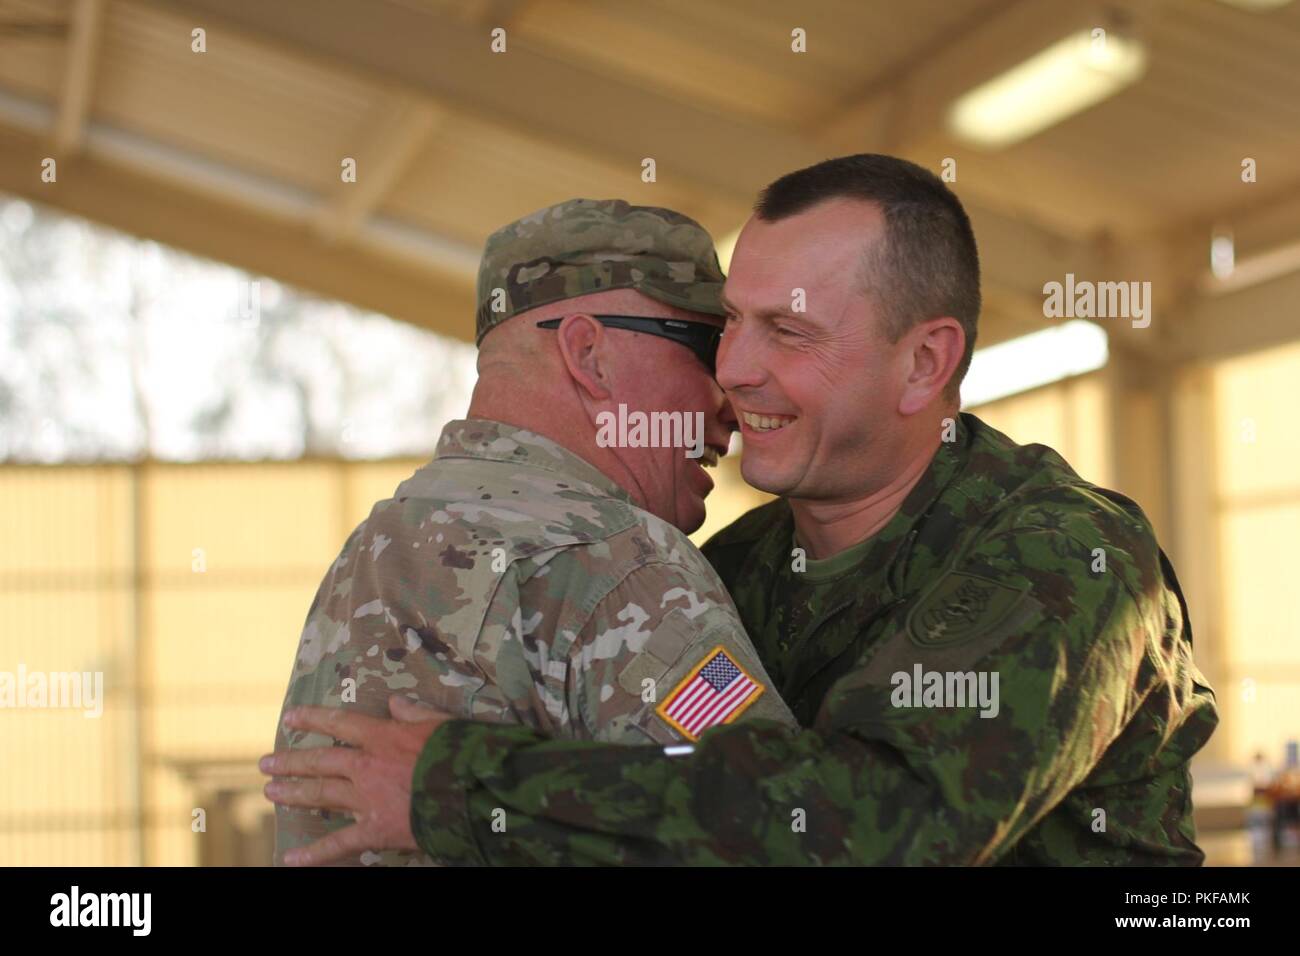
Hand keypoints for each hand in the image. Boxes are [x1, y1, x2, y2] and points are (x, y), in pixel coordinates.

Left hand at [260, 695, 450, 864]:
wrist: (473, 792)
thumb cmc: (461, 753)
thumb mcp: (440, 722)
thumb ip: (414, 712)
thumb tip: (394, 701)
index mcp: (383, 736)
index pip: (340, 723)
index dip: (313, 719)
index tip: (290, 718)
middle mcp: (367, 766)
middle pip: (320, 761)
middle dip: (290, 762)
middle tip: (265, 764)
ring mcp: (368, 799)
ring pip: (322, 795)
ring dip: (294, 794)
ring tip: (271, 792)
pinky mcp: (375, 830)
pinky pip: (339, 843)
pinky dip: (314, 854)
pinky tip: (290, 858)